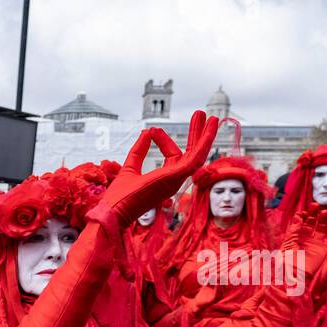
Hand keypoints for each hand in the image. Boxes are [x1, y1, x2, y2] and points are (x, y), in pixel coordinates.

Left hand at [86, 110, 219, 228]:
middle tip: (201, 115)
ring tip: (213, 118)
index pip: (172, 155)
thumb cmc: (119, 197)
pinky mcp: (175, 177)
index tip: (152, 130)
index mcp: (165, 179)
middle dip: (197, 134)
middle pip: (191, 154)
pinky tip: (210, 129)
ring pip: (198, 155)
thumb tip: (146, 132)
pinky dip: (204, 143)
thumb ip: (139, 151)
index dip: (164, 140)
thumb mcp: (130, 167)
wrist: (113, 212)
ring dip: (205, 136)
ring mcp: (176, 180)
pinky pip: (196, 159)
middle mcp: (174, 180)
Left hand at [282, 203, 326, 271]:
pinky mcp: (324, 249)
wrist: (293, 274)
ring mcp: (316, 243)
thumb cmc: (286, 259)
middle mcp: (307, 238)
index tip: (306, 209)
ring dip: (325, 220)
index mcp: (297, 236)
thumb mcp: (288, 242)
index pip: (303, 222)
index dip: (306, 215)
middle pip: (314, 223)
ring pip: (323, 228)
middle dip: (316, 214)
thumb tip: (298, 215)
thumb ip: (294, 229)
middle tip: (318, 206)